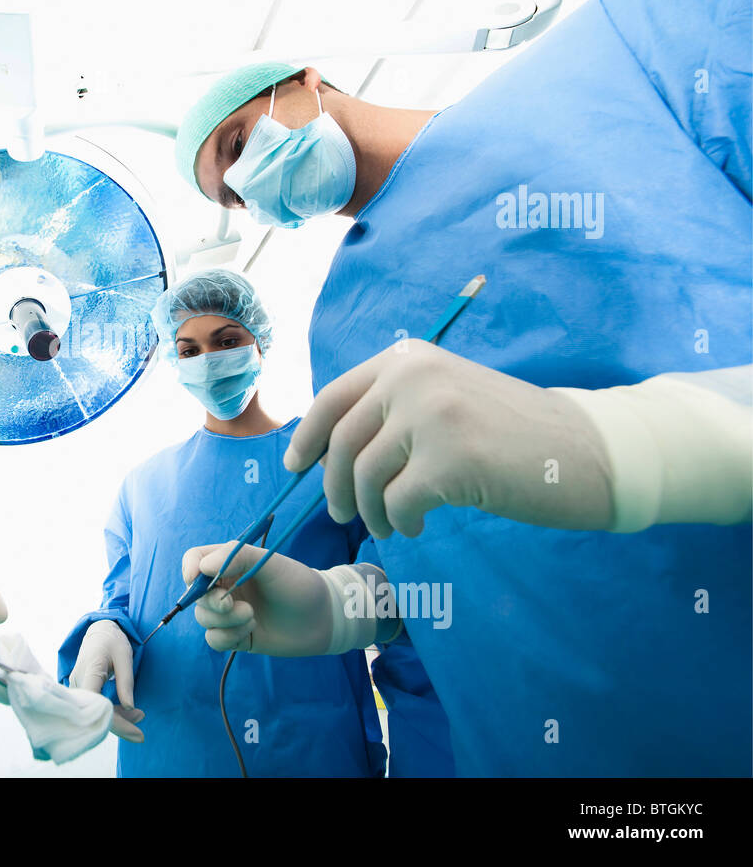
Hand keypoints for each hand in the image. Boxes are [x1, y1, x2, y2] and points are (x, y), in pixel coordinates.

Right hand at [68, 620, 143, 742]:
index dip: (115, 721)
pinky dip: (110, 714)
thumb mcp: (125, 656)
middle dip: (120, 725)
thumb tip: (129, 708)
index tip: (136, 730)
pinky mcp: (80, 692)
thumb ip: (126, 682)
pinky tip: (127, 711)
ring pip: (94, 714)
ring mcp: (76, 687)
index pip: (97, 703)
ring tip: (139, 715)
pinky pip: (94, 708)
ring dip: (116, 720)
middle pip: (95, 714)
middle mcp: (78, 681)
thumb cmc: (112, 642)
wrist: (98, 632)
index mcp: (90, 669)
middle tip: (142, 724)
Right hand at [181, 543, 335, 656]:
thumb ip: (235, 556)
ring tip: (252, 617)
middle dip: (212, 602)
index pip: (195, 560)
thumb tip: (201, 567)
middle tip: (233, 604)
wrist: (323, 619)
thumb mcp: (270, 563)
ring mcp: (230, 613)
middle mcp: (226, 587)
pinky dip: (228, 638)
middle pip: (196, 594)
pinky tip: (250, 632)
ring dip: (225, 621)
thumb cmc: (298, 584)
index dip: (190, 569)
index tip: (196, 578)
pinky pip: (214, 640)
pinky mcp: (236, 636)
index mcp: (230, 564)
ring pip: (204, 619)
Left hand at [285, 339, 613, 537]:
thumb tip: (323, 449)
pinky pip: (398, 503)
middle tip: (343, 515)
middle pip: (343, 443)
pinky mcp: (453, 459)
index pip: (333, 398)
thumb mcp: (444, 399)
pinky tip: (420, 527)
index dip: (306, 437)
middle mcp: (414, 377)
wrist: (590, 449)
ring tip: (392, 526)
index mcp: (408, 359)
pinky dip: (402, 522)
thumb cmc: (512, 435)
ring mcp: (433, 415)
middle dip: (335, 486)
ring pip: (366, 477)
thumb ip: (392, 409)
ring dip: (371, 511)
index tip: (295, 466)